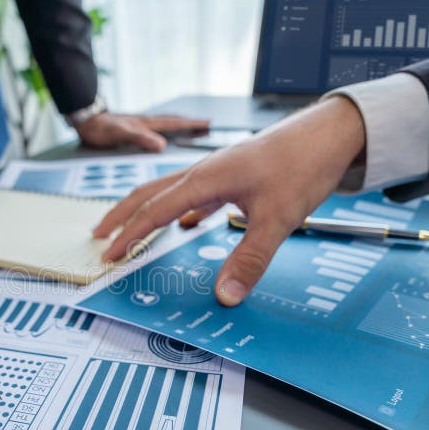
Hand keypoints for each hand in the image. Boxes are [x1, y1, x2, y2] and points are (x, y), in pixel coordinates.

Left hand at [76, 112, 209, 151]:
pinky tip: (164, 136)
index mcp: (147, 124)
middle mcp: (146, 123)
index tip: (207, 124)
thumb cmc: (101, 128)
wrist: (85, 121)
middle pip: (173, 122)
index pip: (174, 124)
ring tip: (191, 128)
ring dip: (179, 126)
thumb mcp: (121, 134)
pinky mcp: (134, 130)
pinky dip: (165, 131)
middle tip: (206, 124)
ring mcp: (141, 126)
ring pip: (165, 125)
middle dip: (190, 123)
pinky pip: (156, 130)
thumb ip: (141, 139)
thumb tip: (161, 145)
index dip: (191, 125)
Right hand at [93, 96, 365, 305]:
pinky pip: (196, 194)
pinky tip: (188, 223)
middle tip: (98, 235)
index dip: (129, 235)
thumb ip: (248, 260)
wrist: (330, 132)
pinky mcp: (234, 175)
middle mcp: (203, 173)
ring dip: (146, 211)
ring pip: (169, 192)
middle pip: (149, 193)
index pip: (154, 211)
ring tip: (131, 228)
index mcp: (204, 180)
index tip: (108, 254)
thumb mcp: (276, 218)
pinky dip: (182, 210)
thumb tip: (224, 297)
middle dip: (121, 215)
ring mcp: (218, 172)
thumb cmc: (303, 166)